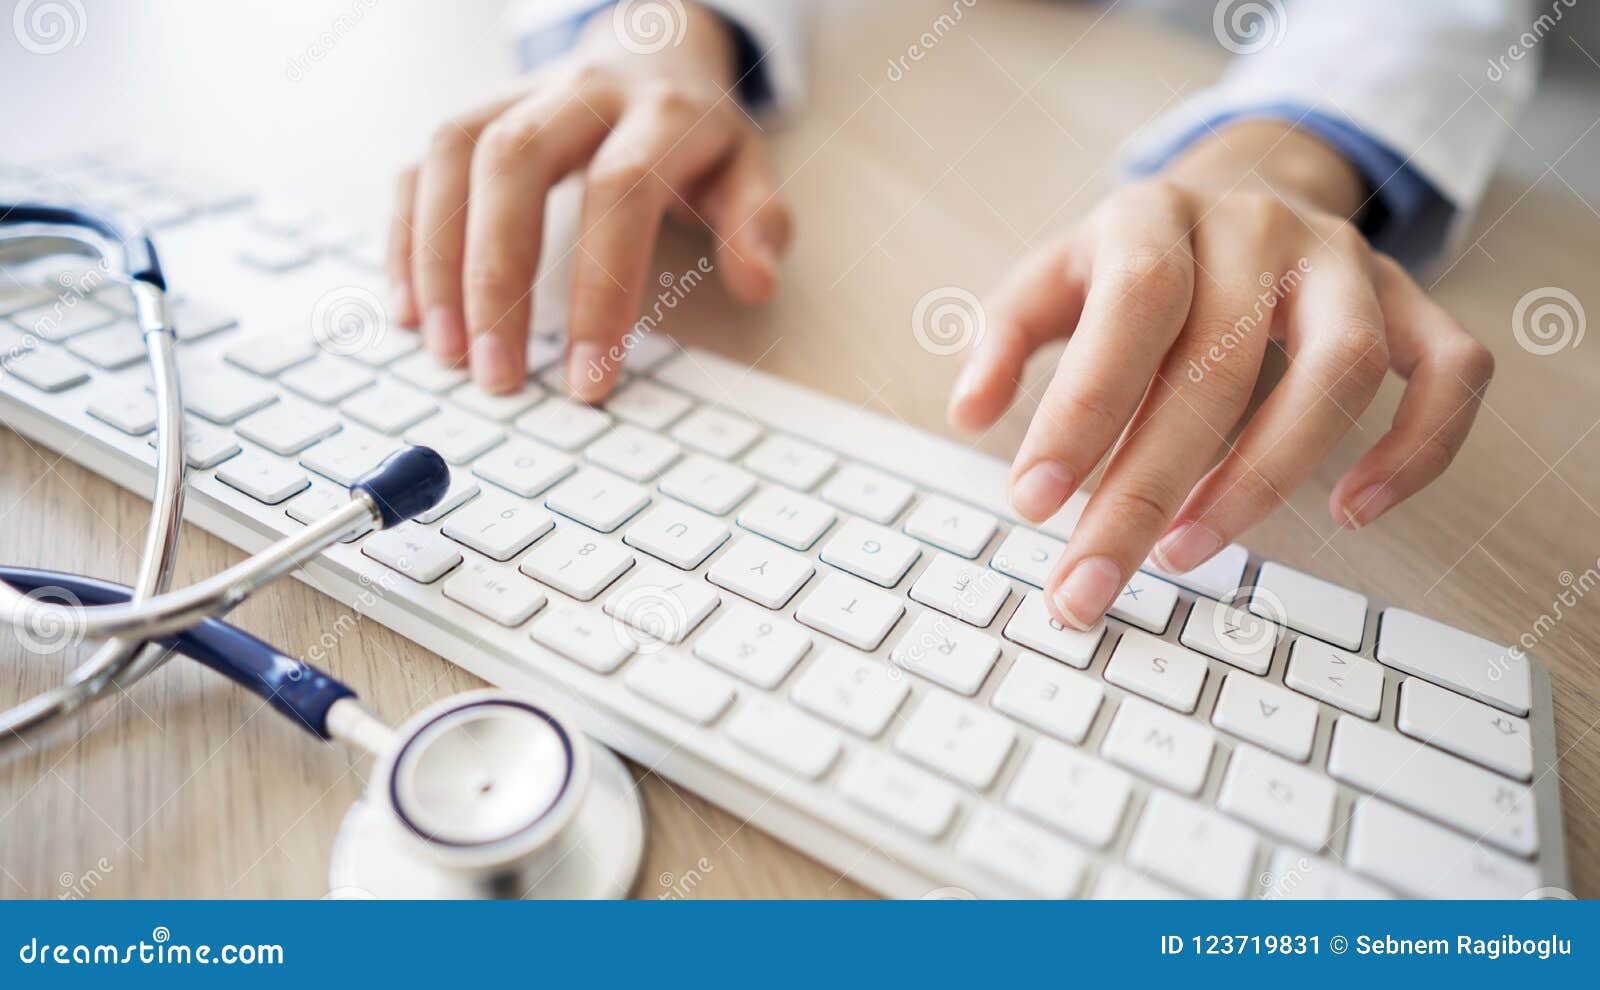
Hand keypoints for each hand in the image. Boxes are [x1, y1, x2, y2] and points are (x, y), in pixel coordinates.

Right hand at [389, 3, 789, 396]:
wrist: (655, 54)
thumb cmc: (699, 137)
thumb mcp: (750, 171)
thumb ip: (758, 224)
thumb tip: (757, 281)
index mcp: (661, 110)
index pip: (621, 191)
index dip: (602, 288)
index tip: (589, 377)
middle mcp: (583, 92)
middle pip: (516, 161)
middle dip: (498, 276)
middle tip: (496, 374)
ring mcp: (522, 96)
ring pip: (457, 155)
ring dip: (438, 258)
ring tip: (448, 351)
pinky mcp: (477, 113)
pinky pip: (423, 164)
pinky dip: (408, 236)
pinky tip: (413, 308)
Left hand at [948, 121, 1493, 629]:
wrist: (1238, 189)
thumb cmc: (1132, 262)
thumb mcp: (1053, 276)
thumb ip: (1005, 335)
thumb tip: (967, 412)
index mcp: (1155, 218)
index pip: (1129, 311)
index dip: (1081, 411)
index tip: (1031, 505)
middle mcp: (1257, 230)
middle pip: (1216, 365)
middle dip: (1144, 491)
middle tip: (1090, 583)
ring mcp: (1345, 263)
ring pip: (1340, 367)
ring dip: (1267, 475)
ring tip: (1188, 552)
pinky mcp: (1408, 302)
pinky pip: (1450, 372)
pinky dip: (1419, 448)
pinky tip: (1353, 512)